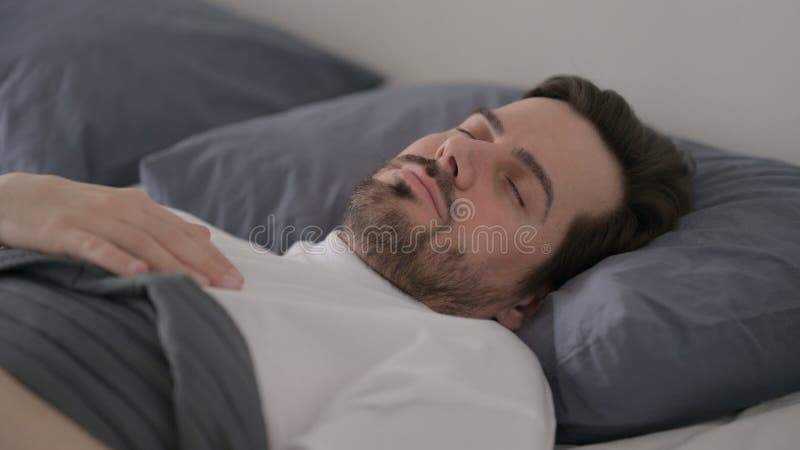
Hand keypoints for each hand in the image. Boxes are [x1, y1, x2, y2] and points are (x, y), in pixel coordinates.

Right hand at [0, 173, 242, 288]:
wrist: (19, 197)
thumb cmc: (78, 212)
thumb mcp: (124, 214)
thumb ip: (163, 226)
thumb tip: (204, 236)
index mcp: (139, 207)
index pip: (183, 233)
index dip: (212, 256)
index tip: (236, 279)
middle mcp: (122, 209)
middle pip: (169, 237)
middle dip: (202, 262)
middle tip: (229, 286)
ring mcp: (93, 219)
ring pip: (139, 242)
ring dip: (171, 264)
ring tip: (198, 284)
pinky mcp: (64, 232)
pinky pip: (94, 246)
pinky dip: (116, 259)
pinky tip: (137, 273)